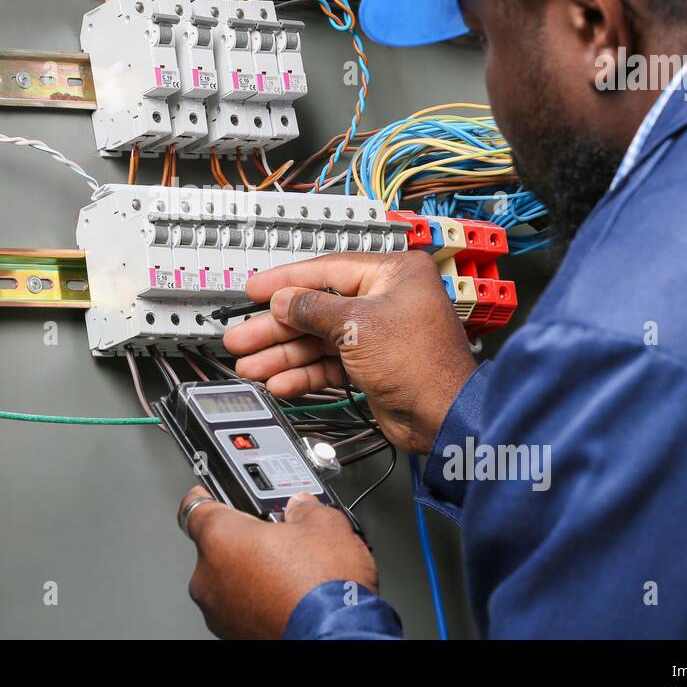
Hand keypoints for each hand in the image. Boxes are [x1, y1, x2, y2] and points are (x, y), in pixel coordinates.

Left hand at [178, 485, 377, 638]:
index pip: (195, 506)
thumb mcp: (326, 525)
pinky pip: (240, 607)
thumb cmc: (322, 589)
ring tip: (289, 573)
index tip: (212, 494)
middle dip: (245, 541)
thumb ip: (305, 507)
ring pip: (229, 580)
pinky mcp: (233, 635)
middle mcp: (209, 576)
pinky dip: (257, 601)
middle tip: (277, 540)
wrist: (336, 636)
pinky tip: (286, 597)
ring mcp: (219, 610)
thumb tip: (302, 507)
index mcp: (220, 538)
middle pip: (218, 546)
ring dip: (251, 574)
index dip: (208, 496)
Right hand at [223, 252, 475, 452]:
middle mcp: (385, 300)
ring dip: (283, 354)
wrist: (444, 417)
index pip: (327, 269)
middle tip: (243, 335)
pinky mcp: (371, 366)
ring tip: (250, 364)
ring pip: (318, 340)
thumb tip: (284, 300)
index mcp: (393, 274)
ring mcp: (377, 334)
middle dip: (276, 327)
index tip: (255, 289)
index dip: (286, 281)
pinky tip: (278, 381)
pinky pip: (328, 364)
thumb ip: (313, 309)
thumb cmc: (423, 364)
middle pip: (316, 308)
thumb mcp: (357, 326)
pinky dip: (303, 373)